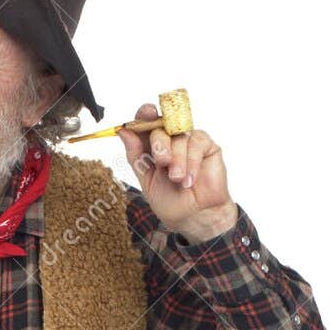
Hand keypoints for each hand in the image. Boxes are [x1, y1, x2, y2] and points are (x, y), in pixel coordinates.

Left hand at [117, 103, 236, 240]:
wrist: (194, 217)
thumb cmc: (171, 201)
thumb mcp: (146, 180)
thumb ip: (135, 156)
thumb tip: (123, 132)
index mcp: (152, 148)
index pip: (146, 124)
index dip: (144, 115)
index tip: (145, 113)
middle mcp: (170, 141)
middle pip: (161, 127)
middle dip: (159, 144)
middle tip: (162, 162)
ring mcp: (188, 142)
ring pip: (179, 136)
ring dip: (177, 159)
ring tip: (177, 179)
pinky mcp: (206, 146)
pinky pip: (197, 142)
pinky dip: (191, 160)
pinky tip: (189, 179)